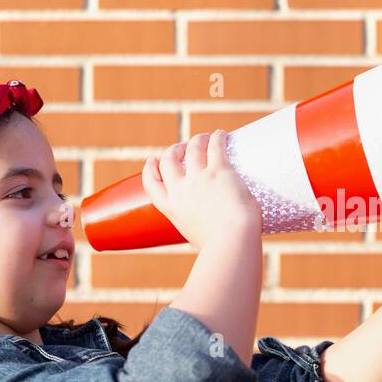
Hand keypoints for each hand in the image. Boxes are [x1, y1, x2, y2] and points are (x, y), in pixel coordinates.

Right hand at [142, 130, 260, 250]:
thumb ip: (200, 229)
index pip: (151, 184)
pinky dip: (217, 137)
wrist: (231, 243)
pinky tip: (221, 134)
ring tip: (205, 138)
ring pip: (192, 149)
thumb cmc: (220, 248)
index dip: (150, 169)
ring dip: (197, 140)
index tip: (152, 160)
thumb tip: (214, 231)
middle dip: (173, 150)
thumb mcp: (197, 239)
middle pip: (169, 161)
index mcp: (171, 208)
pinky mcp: (219, 171)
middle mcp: (180, 190)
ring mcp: (199, 178)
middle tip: (183, 147)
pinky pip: (215, 147)